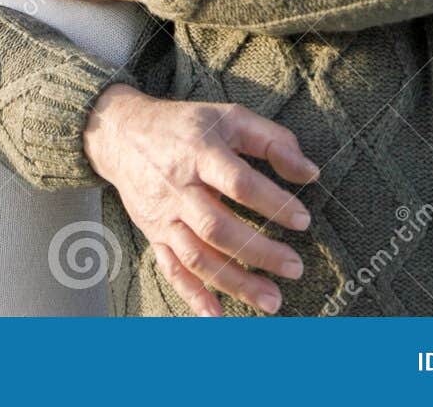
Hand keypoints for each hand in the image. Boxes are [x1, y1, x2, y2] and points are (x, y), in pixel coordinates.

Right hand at [83, 84, 320, 316]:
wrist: (121, 133)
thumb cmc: (185, 125)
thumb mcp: (230, 117)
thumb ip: (273, 141)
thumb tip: (310, 173)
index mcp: (200, 152)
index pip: (239, 183)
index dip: (272, 203)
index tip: (302, 220)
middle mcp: (179, 187)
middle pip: (218, 227)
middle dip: (259, 252)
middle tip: (295, 267)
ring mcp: (164, 215)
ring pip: (197, 256)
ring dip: (235, 282)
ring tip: (272, 299)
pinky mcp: (153, 234)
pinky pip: (171, 269)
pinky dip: (193, 295)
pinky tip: (218, 315)